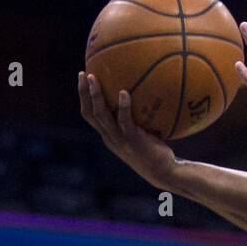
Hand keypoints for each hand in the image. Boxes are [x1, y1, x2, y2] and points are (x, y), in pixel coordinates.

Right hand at [78, 71, 177, 188]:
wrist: (163, 172)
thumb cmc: (156, 150)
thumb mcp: (142, 133)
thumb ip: (138, 118)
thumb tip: (148, 93)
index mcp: (109, 135)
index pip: (90, 114)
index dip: (84, 97)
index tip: (83, 78)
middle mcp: (109, 137)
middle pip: (89, 113)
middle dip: (83, 93)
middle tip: (83, 73)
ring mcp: (119, 140)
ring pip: (101, 115)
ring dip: (95, 96)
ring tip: (94, 78)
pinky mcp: (132, 141)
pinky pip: (124, 121)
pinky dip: (122, 106)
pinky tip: (123, 92)